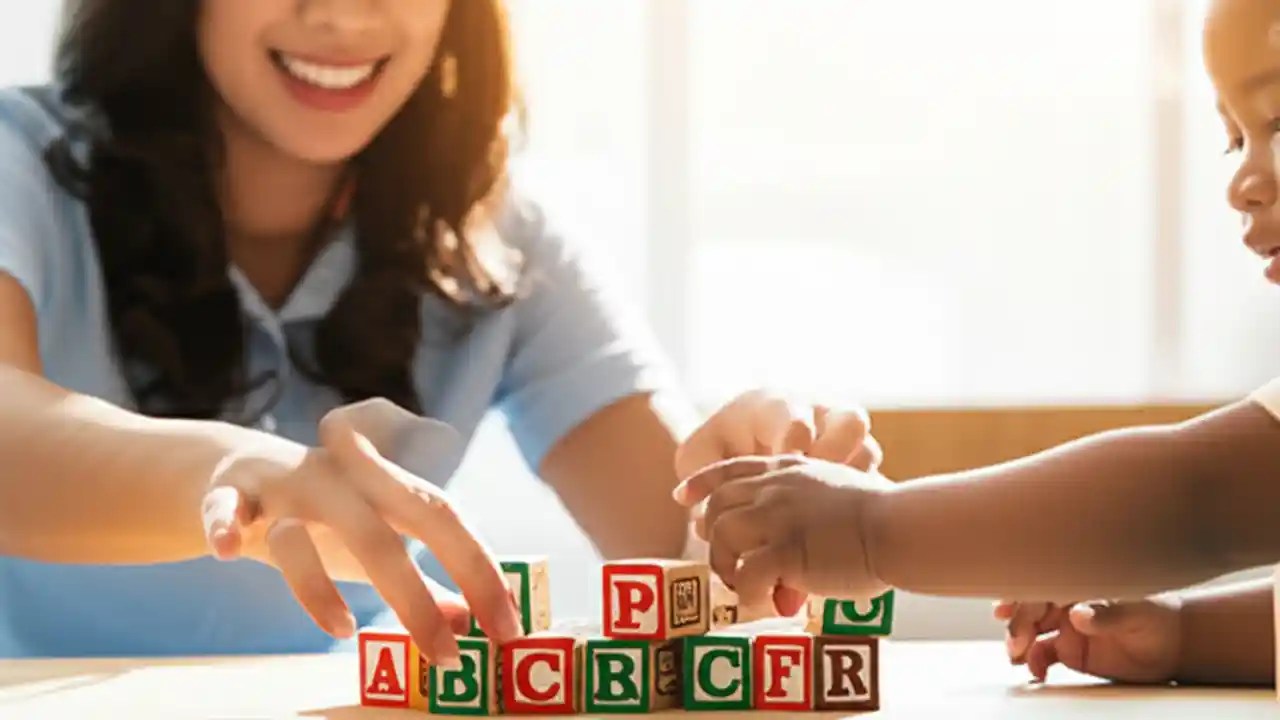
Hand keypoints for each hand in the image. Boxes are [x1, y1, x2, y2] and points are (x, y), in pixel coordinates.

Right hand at [199, 400, 522, 667]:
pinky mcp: (230, 490)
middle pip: (382, 532)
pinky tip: (223, 551)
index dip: (481, 571)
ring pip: (303, 532)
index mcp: (387, 487)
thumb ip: (424, 577)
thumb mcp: (378, 539)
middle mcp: (343, 480)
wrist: (240, 470)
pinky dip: (222, 523)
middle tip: (449, 655)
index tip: (509, 626)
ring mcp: (285, 486)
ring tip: (345, 632)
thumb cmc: (326, 516)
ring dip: (319, 584)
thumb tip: (469, 619)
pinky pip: (224, 506)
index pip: (446, 521)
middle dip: (417, 596)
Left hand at [674, 390, 881, 614]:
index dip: (701, 484)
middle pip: (717, 506)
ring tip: (748, 587)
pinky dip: (753, 592)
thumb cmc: (884, 515)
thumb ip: (810, 514)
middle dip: (714, 538)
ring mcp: (778, 515)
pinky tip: (776, 603)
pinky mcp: (786, 549)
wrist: (900, 525)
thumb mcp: (839, 494)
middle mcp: (776, 487)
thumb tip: (795, 564)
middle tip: (728, 567)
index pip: (730, 468)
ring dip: (728, 566)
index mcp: (788, 469)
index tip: (682, 497)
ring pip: (722, 535)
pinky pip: (748, 573)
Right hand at [996, 597, 1181, 683]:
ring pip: (1029, 629)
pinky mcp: (1067, 649)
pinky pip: (1041, 654)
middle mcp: (1066, 601)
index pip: (1041, 583)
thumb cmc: (1158, 617)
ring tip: (1020, 658)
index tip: (1006, 608)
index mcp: (1078, 582)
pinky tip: (1036, 670)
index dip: (1020, 594)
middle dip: (1017, 624)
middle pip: (1029, 607)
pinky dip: (1033, 661)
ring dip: (1018, 642)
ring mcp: (1064, 625)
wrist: (1174, 644)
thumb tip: (1078, 613)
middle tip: (1018, 644)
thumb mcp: (1138, 612)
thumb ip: (1108, 613)